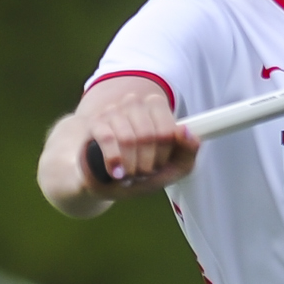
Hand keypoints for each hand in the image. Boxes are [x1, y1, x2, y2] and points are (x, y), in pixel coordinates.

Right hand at [78, 79, 199, 195]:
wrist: (106, 181)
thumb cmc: (143, 170)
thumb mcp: (173, 168)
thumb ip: (188, 151)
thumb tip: (185, 130)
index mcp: (157, 107)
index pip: (168, 131)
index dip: (164, 156)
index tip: (159, 165)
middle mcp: (135, 103)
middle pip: (149, 135)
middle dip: (148, 163)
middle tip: (143, 172)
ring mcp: (113, 111)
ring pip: (128, 139)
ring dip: (131, 166)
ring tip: (129, 173)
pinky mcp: (95, 123)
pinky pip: (107, 139)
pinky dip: (114, 161)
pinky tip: (117, 173)